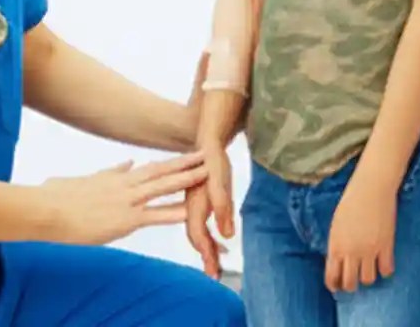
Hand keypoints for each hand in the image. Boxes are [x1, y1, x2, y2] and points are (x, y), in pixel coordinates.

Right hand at [40, 152, 207, 245]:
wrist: (46, 209)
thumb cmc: (56, 196)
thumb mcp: (86, 179)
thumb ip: (110, 172)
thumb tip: (127, 163)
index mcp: (116, 177)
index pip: (151, 168)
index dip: (172, 162)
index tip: (190, 156)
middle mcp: (125, 185)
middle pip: (162, 171)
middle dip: (186, 163)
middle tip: (209, 155)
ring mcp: (126, 201)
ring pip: (163, 187)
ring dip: (187, 179)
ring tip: (208, 173)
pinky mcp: (124, 219)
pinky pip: (155, 215)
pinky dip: (174, 212)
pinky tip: (192, 211)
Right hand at [185, 147, 232, 277]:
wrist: (208, 143)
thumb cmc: (214, 162)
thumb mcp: (220, 183)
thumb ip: (222, 207)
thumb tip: (227, 235)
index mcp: (195, 207)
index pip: (199, 237)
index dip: (207, 255)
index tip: (213, 273)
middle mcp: (192, 209)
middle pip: (197, 239)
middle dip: (206, 257)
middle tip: (214, 275)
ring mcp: (194, 206)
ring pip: (199, 232)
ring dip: (208, 248)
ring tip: (216, 263)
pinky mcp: (199, 202)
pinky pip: (202, 224)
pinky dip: (209, 235)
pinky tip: (218, 238)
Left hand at [326, 172, 397, 292]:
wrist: (371, 188)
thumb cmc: (350, 201)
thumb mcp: (337, 225)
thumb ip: (337, 244)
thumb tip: (339, 259)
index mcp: (335, 245)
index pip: (332, 276)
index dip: (334, 284)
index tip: (336, 287)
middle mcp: (351, 252)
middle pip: (350, 282)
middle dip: (350, 285)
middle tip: (352, 282)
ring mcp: (369, 250)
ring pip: (368, 279)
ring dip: (367, 278)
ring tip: (367, 271)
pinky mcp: (386, 246)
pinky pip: (386, 270)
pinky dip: (384, 270)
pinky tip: (382, 264)